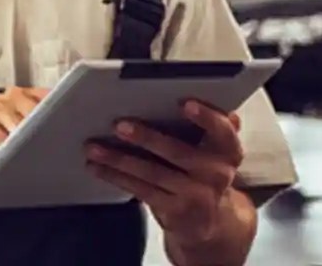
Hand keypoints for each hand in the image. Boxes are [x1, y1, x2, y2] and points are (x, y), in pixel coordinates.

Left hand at [85, 101, 243, 244]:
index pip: (223, 131)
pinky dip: (116, 177)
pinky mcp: (175, 211)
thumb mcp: (211, 149)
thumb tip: (184, 98)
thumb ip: (204, 125)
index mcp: (228, 150)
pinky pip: (141, 190)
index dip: (206, 117)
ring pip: (152, 173)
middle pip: (178, 152)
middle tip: (118, 125)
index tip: (185, 103)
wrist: (210, 221)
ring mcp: (196, 195)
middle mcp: (216, 174)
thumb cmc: (202, 171)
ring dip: (118, 159)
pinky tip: (97, 167)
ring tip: (93, 147)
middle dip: (146, 138)